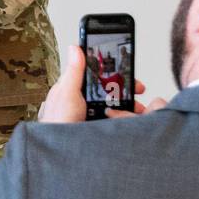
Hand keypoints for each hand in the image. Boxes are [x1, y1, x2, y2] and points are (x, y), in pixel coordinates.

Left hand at [39, 45, 167, 123]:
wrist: (61, 150)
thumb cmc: (58, 121)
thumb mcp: (68, 92)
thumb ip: (74, 72)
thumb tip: (75, 48)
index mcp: (74, 88)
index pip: (97, 74)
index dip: (113, 72)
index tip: (128, 71)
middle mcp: (83, 100)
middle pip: (110, 89)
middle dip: (127, 90)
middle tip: (139, 90)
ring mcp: (91, 114)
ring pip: (115, 105)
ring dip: (129, 105)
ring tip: (138, 109)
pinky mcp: (97, 126)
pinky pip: (115, 119)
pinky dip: (123, 118)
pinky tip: (130, 119)